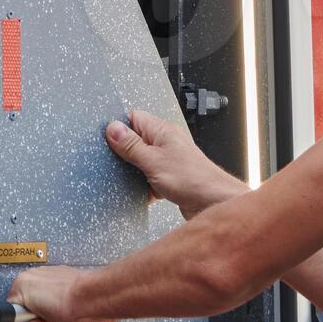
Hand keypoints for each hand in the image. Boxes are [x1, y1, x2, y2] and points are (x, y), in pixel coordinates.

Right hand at [11, 265, 93, 321]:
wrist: (96, 301)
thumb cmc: (69, 299)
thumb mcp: (26, 302)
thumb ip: (11, 308)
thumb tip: (11, 315)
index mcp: (26, 282)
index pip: (14, 313)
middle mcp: (42, 287)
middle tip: (51, 321)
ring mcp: (58, 297)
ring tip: (65, 321)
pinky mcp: (73, 306)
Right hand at [106, 109, 241, 218]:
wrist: (215, 203)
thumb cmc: (194, 179)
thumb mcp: (153, 160)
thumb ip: (131, 145)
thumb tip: (113, 129)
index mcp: (163, 131)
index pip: (134, 117)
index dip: (119, 126)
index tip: (107, 139)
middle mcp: (167, 143)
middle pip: (137, 140)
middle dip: (124, 152)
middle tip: (115, 162)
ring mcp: (169, 161)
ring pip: (143, 161)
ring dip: (134, 171)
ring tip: (130, 179)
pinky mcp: (171, 179)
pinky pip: (150, 178)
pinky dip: (144, 186)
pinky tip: (142, 193)